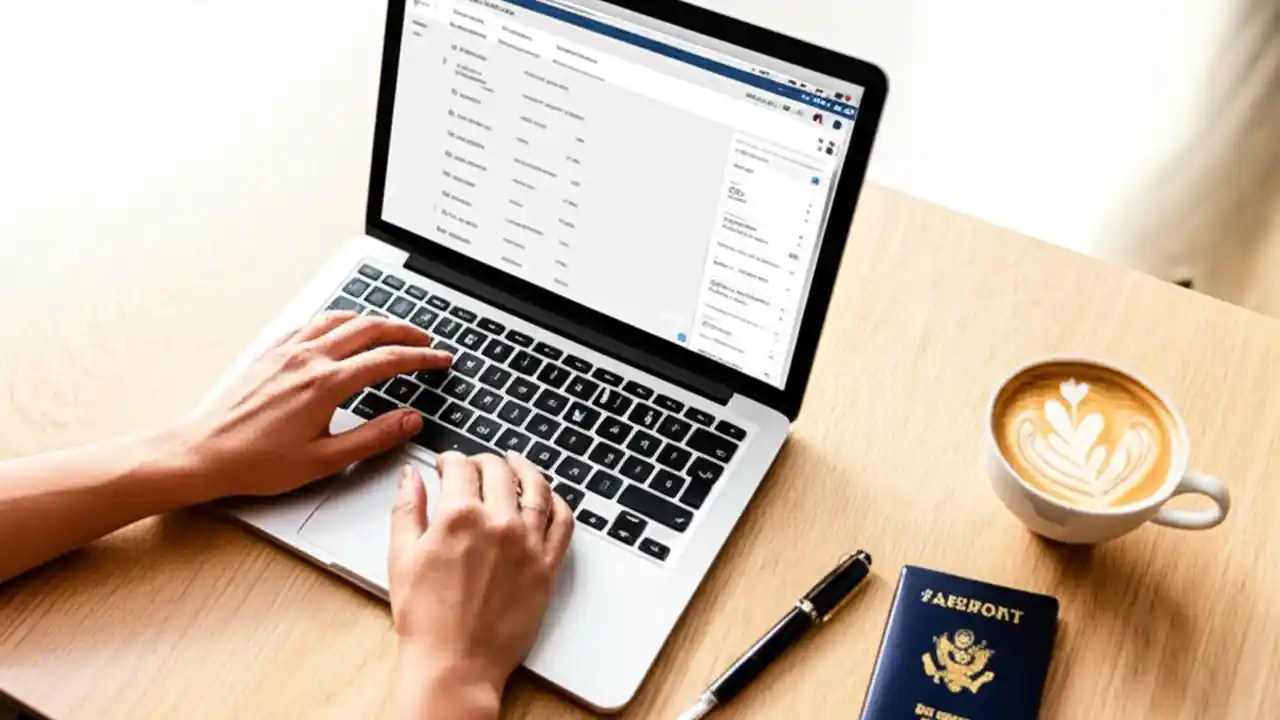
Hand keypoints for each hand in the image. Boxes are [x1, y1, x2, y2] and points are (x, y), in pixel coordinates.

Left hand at [181, 312, 451, 498]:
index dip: (422, 357)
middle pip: (369, 328)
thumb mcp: (324, 460)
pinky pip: (311, 324)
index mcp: (326, 384)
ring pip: (340, 319)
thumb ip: (373, 437)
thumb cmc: (256, 463)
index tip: (442, 359)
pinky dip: (337, 321)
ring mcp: (287, 352)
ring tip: (391, 330)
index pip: (388, 360)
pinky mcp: (270, 353)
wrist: (202, 453)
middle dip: (405, 331)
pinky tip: (340, 330)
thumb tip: (410, 420)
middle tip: (427, 340)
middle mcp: (308, 359)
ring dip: (373, 320)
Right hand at [387, 452, 573, 719]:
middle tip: (478, 464)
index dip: (451, 459)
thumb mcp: (402, 557)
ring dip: (526, 470)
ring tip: (517, 464)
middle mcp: (499, 523)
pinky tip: (549, 498)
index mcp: (459, 517)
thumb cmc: (425, 618)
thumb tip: (410, 477)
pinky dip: (558, 503)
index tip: (447, 463)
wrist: (455, 664)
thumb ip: (407, 509)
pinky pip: (563, 523)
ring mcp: (528, 544)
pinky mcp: (547, 566)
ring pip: (537, 489)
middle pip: (500, 471)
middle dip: (486, 461)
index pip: (461, 467)